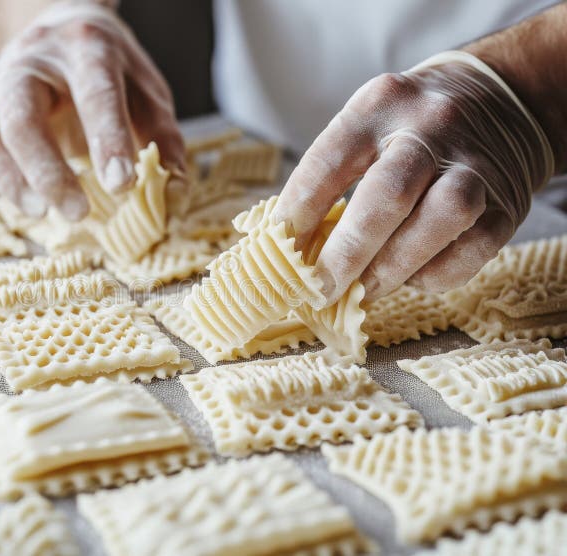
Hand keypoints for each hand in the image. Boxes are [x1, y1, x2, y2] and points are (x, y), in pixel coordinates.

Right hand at [0, 1, 186, 219]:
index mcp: (89, 47)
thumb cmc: (112, 70)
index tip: (122, 185)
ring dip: (17, 177)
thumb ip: (162, 138)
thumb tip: (173, 193)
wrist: (61, 31)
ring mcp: (3, 78)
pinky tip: (31, 204)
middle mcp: (37, 58)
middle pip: (26, 112)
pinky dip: (4, 178)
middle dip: (49, 168)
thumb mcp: (146, 92)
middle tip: (79, 213)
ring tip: (45, 213)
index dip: (108, 140)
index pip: (96, 93)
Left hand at [274, 51, 553, 303]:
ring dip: (393, 267)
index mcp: (378, 104)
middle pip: (387, 193)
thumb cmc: (408, 127)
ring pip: (440, 218)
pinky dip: (434, 274)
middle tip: (319, 289)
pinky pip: (472, 249)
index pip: (329, 161)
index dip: (298, 213)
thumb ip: (330, 179)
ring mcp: (475, 164)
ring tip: (362, 291)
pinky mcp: (509, 203)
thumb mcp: (367, 126)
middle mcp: (430, 127)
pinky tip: (410, 278)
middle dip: (346, 253)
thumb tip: (288, 252)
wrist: (502, 99)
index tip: (279, 252)